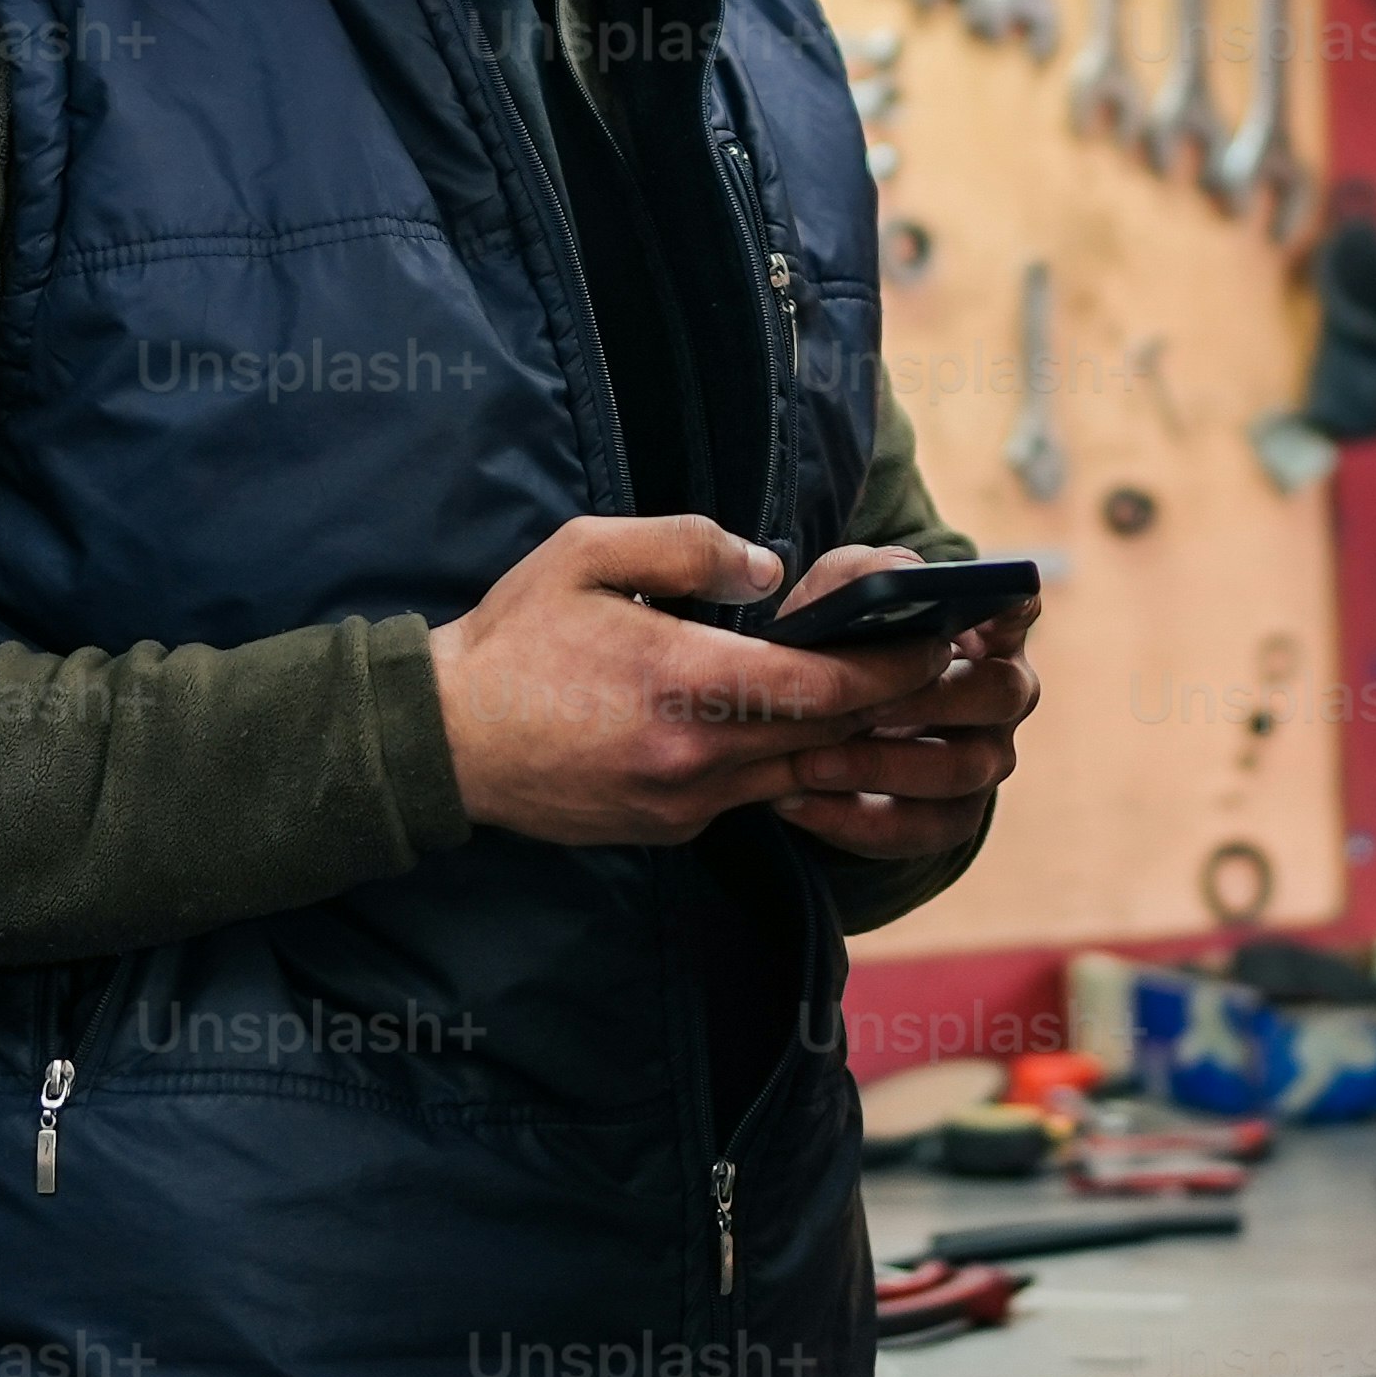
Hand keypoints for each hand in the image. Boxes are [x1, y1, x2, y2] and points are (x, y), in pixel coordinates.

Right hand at [430, 516, 953, 847]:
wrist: (443, 741)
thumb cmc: (515, 639)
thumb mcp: (588, 553)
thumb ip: (688, 547)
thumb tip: (769, 567)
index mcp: (684, 680)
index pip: (825, 686)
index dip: (893, 666)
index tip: (932, 638)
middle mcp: (695, 756)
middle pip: (828, 734)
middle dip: (886, 699)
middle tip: (929, 661)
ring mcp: (684, 803)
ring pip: (797, 771)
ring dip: (838, 734)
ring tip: (872, 689)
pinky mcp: (669, 829)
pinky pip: (749, 794)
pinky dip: (779, 760)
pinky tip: (783, 724)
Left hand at [757, 545, 1042, 868]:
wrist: (814, 720)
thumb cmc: (841, 643)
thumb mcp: (840, 595)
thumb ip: (866, 576)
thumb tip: (897, 581)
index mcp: (988, 631)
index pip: (1019, 608)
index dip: (1010, 607)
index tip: (983, 610)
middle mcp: (1003, 695)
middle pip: (998, 695)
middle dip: (929, 698)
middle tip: (862, 702)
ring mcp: (984, 760)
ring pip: (960, 771)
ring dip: (880, 767)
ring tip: (808, 762)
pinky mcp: (951, 817)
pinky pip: (919, 830)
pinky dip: (854, 821)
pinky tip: (797, 801)